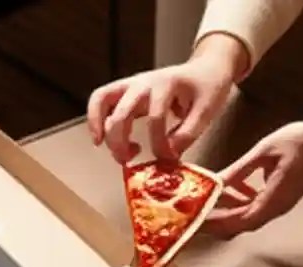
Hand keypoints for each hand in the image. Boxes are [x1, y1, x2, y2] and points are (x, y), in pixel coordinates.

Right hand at [87, 34, 247, 164]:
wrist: (205, 69)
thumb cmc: (207, 88)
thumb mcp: (207, 110)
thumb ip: (188, 133)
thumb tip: (168, 156)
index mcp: (166, 84)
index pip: (155, 117)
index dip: (159, 143)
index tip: (168, 159)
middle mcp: (143, 82)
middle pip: (121, 112)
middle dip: (121, 141)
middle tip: (130, 161)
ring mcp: (131, 84)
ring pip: (102, 101)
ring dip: (101, 129)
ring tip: (114, 153)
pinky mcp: (125, 91)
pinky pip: (101, 100)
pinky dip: (95, 120)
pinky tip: (101, 140)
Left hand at [205, 118, 302, 237]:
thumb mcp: (264, 152)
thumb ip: (238, 170)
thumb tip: (215, 182)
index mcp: (272, 201)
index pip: (235, 222)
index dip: (213, 224)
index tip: (194, 220)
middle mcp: (276, 209)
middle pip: (238, 226)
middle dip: (214, 221)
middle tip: (193, 211)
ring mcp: (280, 204)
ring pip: (246, 217)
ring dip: (226, 210)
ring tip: (207, 197)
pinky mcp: (282, 197)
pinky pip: (256, 206)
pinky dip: (240, 201)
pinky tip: (233, 186)